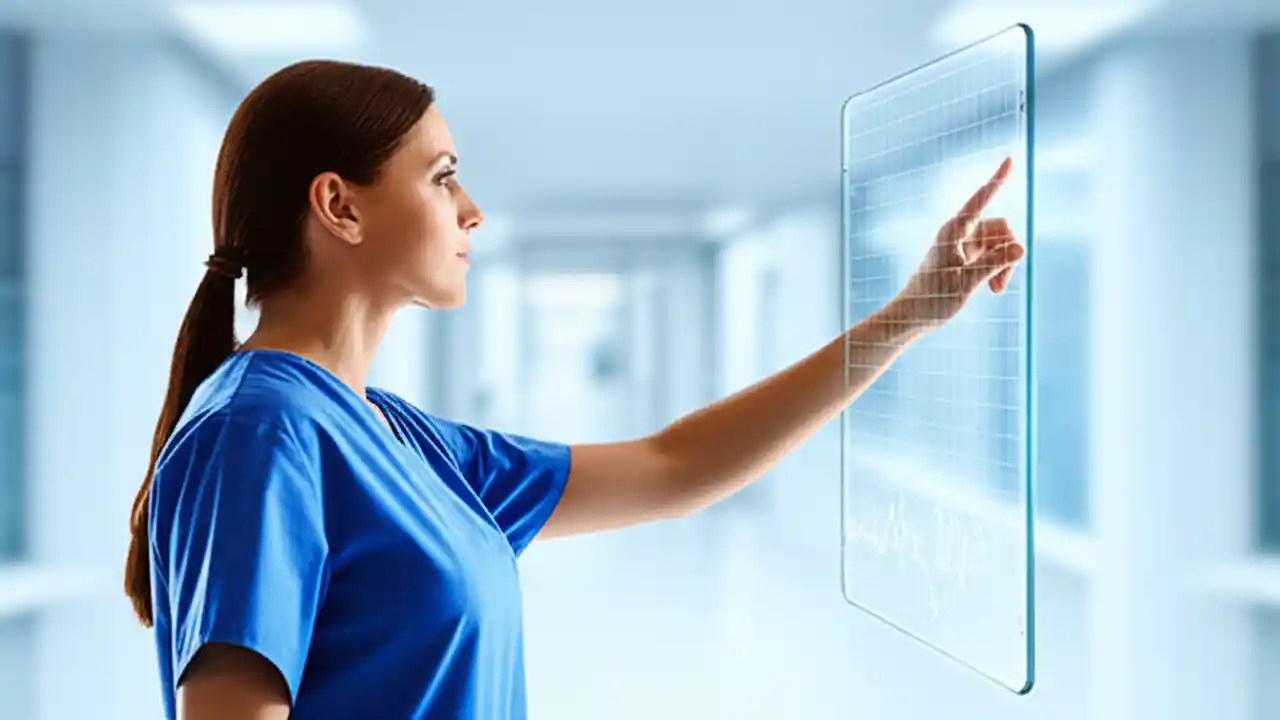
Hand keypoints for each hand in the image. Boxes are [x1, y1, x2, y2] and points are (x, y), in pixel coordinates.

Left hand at [887, 157, 1024, 330]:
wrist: (914, 316)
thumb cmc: (932, 299)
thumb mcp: (966, 283)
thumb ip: (994, 264)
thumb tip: (1021, 247)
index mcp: (953, 231)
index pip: (980, 200)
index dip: (996, 180)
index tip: (1010, 159)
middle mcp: (960, 233)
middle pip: (1001, 227)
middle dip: (1009, 251)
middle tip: (1001, 283)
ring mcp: (965, 245)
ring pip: (1002, 243)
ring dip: (1005, 264)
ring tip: (995, 289)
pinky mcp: (969, 258)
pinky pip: (995, 255)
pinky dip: (999, 270)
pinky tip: (993, 290)